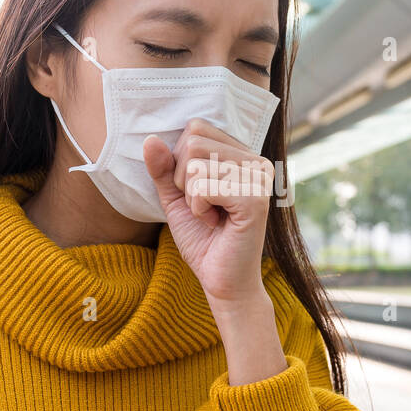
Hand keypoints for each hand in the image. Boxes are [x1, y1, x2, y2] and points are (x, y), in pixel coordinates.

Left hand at [143, 118, 275, 305]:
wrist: (222, 282)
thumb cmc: (204, 240)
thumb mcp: (176, 198)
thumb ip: (164, 168)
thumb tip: (151, 139)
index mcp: (242, 154)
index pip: (196, 128)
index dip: (182, 162)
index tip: (199, 192)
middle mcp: (257, 160)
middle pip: (194, 141)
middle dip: (184, 179)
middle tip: (204, 206)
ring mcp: (259, 177)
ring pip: (195, 164)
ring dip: (191, 197)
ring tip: (211, 216)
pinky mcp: (255, 198)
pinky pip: (202, 186)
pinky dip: (198, 208)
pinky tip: (215, 222)